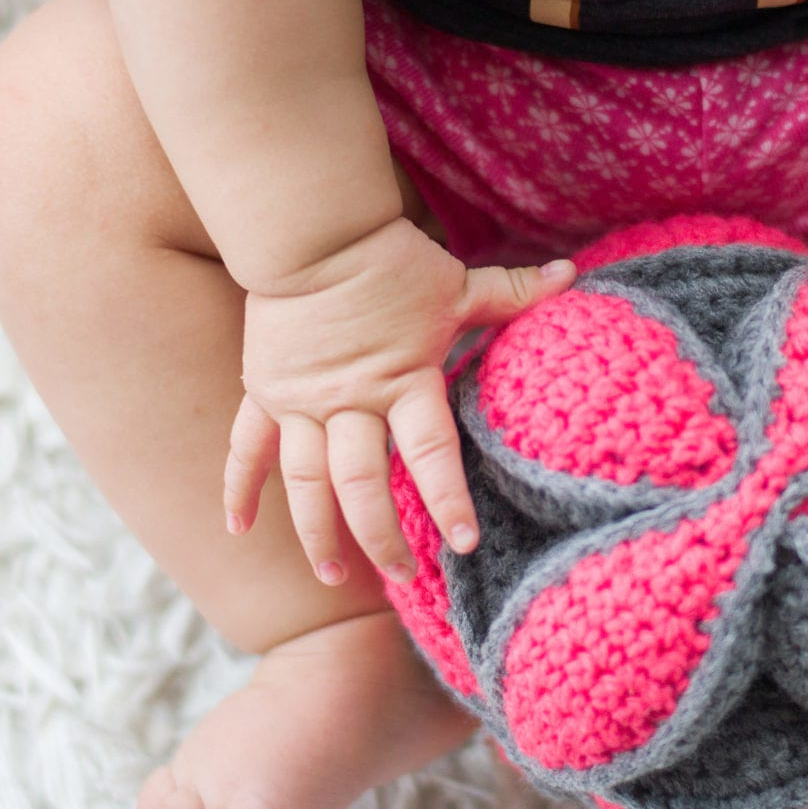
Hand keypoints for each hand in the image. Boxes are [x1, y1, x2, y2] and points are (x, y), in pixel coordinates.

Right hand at [224, 217, 575, 585]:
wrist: (311, 231)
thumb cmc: (390, 259)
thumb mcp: (455, 281)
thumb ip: (511, 291)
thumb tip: (570, 271)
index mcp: (403, 380)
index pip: (429, 452)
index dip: (447, 498)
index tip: (463, 542)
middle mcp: (350, 401)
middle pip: (361, 484)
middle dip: (380, 537)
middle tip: (403, 575)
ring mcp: (302, 402)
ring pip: (305, 482)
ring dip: (317, 533)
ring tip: (333, 577)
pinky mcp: (266, 392)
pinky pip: (247, 448)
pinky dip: (239, 489)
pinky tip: (237, 529)